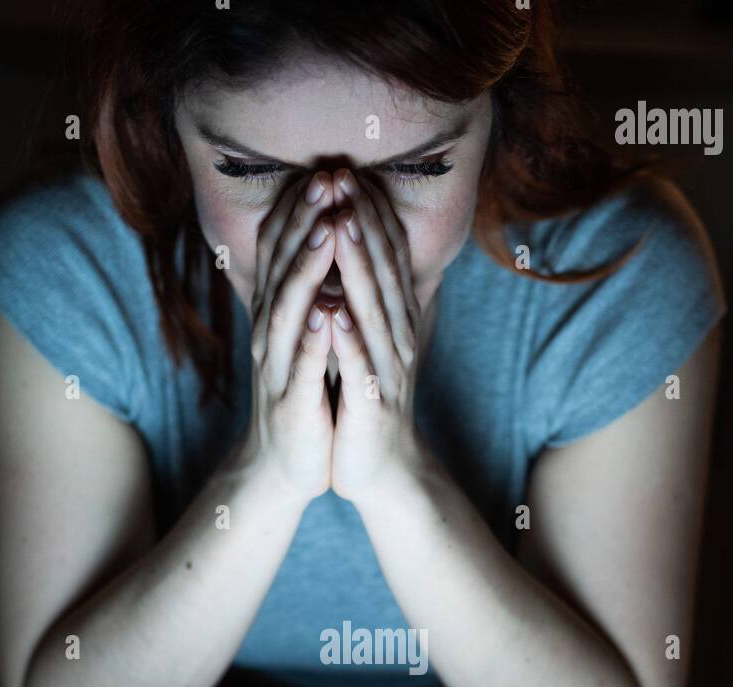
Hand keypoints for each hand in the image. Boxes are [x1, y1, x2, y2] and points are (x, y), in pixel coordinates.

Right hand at [240, 171, 338, 504]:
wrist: (286, 465)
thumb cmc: (304, 395)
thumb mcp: (303, 336)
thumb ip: (307, 291)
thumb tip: (323, 238)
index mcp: (276, 314)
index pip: (282, 251)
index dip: (300, 210)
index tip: (325, 169)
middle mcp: (270, 333)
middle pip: (282, 267)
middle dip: (305, 222)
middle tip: (326, 178)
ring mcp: (278, 367)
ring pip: (289, 309)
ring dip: (307, 268)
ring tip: (327, 229)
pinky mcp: (292, 403)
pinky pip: (302, 367)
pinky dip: (313, 339)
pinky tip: (326, 314)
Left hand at [326, 169, 428, 503]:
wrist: (378, 468)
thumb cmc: (364, 402)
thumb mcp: (365, 342)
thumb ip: (367, 299)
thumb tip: (359, 249)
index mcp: (392, 320)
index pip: (385, 258)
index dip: (369, 215)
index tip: (348, 173)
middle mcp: (396, 338)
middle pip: (381, 273)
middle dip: (362, 225)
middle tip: (346, 178)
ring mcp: (387, 371)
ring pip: (372, 312)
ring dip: (357, 269)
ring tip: (341, 227)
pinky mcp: (373, 405)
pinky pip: (359, 369)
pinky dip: (347, 342)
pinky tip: (335, 315)